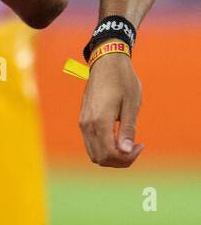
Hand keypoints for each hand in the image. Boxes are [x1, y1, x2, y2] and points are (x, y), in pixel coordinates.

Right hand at [78, 51, 143, 167]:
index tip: (141, 145)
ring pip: (93, 153)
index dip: (127, 158)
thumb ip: (128, 129)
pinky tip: (117, 136)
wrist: (105, 63)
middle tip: (135, 147)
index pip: (109, 153)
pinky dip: (104, 147)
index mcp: (100, 121)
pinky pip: (91, 143)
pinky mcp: (83, 119)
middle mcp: (87, 124)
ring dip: (111, 155)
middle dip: (119, 160)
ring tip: (127, 143)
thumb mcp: (131, 105)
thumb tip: (126, 151)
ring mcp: (83, 122)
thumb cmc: (122, 81)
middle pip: (100, 158)